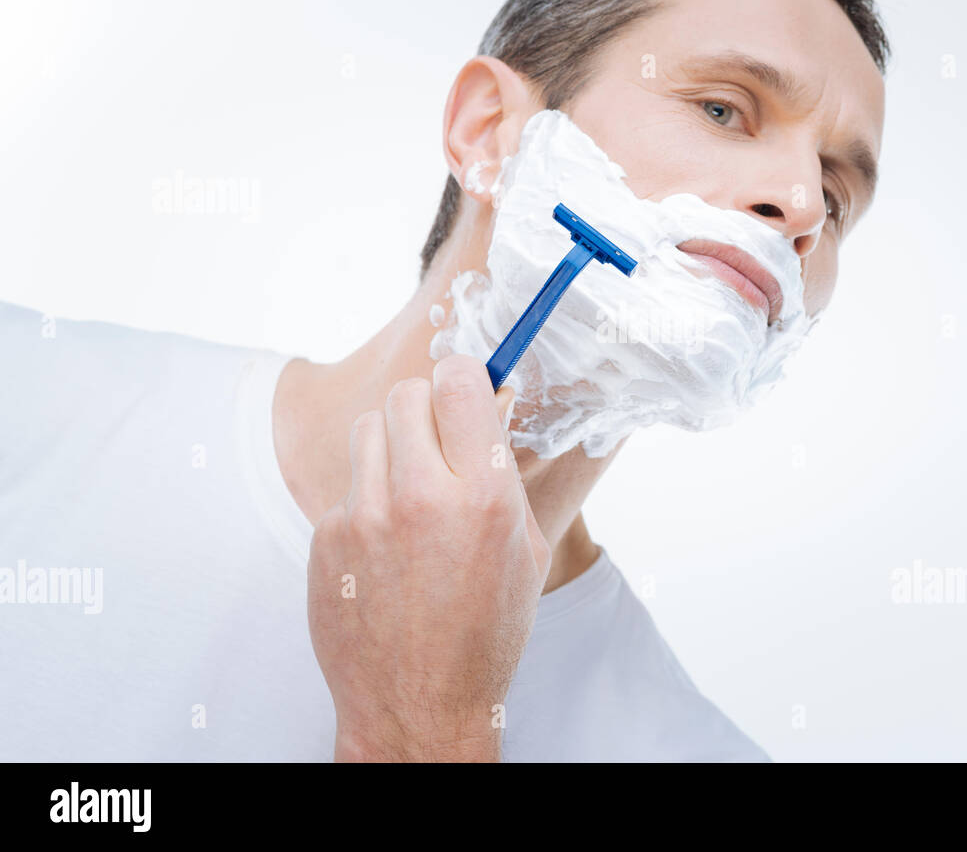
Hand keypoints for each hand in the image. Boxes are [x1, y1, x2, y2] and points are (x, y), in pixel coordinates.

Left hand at [306, 355, 549, 761]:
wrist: (420, 704)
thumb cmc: (485, 632)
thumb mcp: (525, 548)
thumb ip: (502, 473)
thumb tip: (488, 408)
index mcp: (484, 498)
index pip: (460, 380)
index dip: (466, 377)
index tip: (467, 391)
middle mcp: (421, 498)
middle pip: (408, 393)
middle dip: (427, 408)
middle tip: (439, 440)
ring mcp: (365, 517)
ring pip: (369, 428)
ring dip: (394, 445)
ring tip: (411, 490)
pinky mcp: (326, 538)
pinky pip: (348, 484)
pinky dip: (369, 499)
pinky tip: (387, 545)